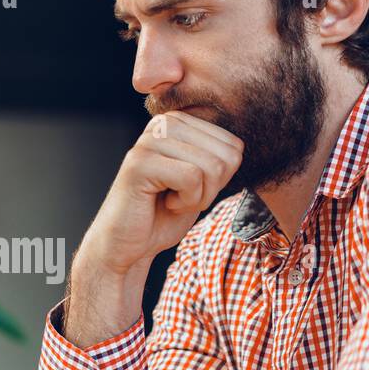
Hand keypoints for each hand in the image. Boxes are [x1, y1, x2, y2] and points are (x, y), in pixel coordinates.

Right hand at [67, 112, 241, 346]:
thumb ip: (219, 159)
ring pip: (211, 167)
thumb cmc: (164, 215)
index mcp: (180, 122)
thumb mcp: (202, 182)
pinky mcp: (140, 162)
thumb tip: (241, 147)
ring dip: (197, 197)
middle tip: (180, 197)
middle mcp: (163, 123)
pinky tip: (163, 203)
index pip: (233, 147)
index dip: (219, 180)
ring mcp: (149, 140)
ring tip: (170, 200)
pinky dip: (185, 202)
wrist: (127, 246)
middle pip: (225, 156)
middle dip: (211, 188)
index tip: (190, 189)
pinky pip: (192, 178)